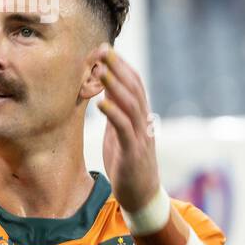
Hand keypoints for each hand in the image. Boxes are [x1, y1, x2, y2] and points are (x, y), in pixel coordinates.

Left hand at [95, 44, 160, 211]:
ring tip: (100, 69)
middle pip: (134, 89)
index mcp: (140, 117)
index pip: (134, 84)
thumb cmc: (128, 164)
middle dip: (118, 67)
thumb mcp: (120, 134)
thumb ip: (116, 115)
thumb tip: (105, 94)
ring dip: (115, 85)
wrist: (140, 195)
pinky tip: (101, 103)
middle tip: (103, 49)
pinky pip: (124, 129)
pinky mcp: (133, 152)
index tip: (105, 49)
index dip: (121, 66)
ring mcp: (141, 136)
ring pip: (130, 105)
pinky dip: (113, 114)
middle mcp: (144, 122)